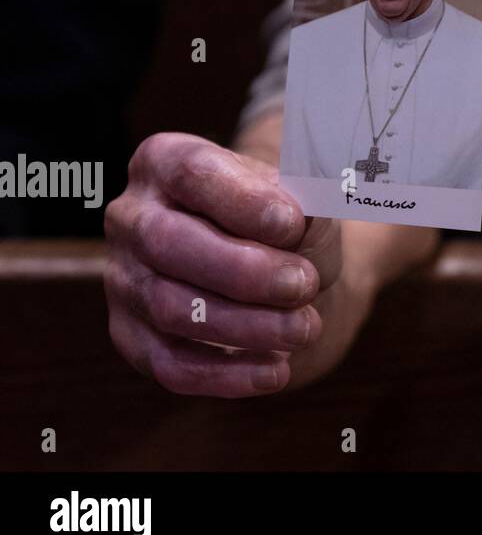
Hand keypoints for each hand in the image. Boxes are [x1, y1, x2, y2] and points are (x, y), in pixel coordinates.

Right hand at [104, 132, 357, 396]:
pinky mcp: (130, 335)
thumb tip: (303, 221)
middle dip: (244, 270)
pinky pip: (169, 364)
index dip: (242, 201)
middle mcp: (131, 216)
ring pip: (171, 308)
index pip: (192, 173)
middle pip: (169, 244)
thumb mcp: (299, 197)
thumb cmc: (283, 221)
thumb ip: (302, 202)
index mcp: (165, 160)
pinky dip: (227, 374)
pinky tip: (275, 370)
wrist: (273, 265)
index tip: (293, 223)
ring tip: (304, 328)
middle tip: (304, 284)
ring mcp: (122, 278)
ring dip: (246, 325)